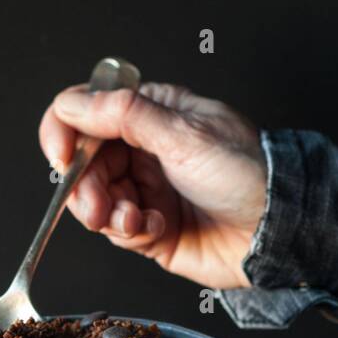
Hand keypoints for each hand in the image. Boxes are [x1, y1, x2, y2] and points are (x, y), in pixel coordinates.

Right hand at [39, 83, 266, 289]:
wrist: (276, 232)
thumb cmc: (246, 175)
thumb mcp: (184, 135)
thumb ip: (124, 116)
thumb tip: (75, 104)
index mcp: (152, 113)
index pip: (88, 112)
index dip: (66, 131)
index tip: (62, 155)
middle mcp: (145, 150)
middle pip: (85, 163)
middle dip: (85, 186)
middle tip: (96, 205)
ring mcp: (147, 190)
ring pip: (96, 199)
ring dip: (105, 212)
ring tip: (130, 219)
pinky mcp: (150, 229)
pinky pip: (118, 230)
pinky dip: (128, 231)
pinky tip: (154, 228)